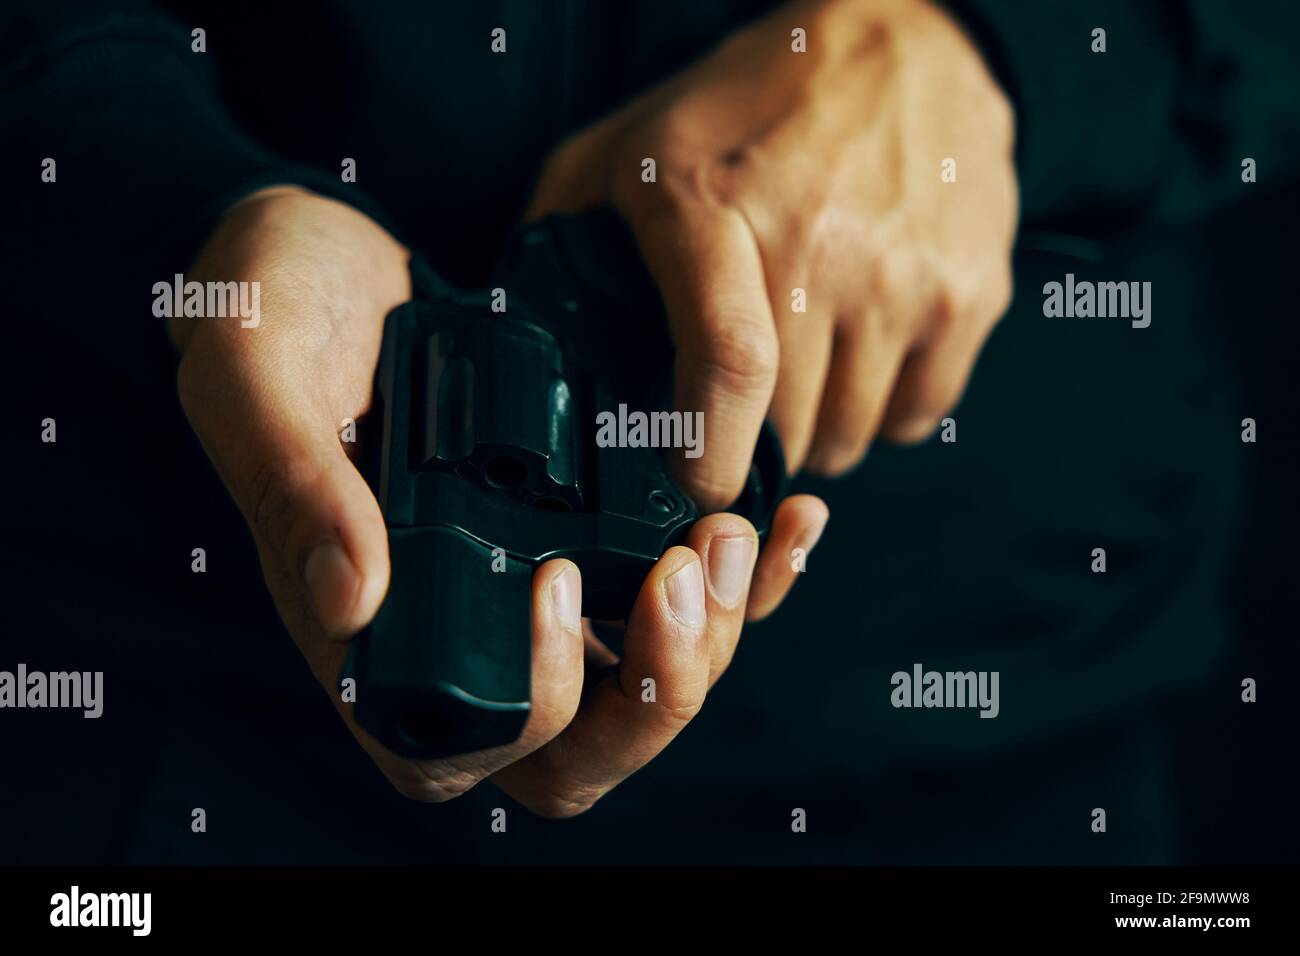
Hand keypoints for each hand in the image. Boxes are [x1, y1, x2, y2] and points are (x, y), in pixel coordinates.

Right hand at [171, 187, 826, 810]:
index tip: (556, 577)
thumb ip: (290, 484)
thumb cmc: (274, 310)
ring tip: (736, 532)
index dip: (534, 704)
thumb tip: (352, 601)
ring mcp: (529, 592)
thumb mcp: (255, 372)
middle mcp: (461, 632)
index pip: (469, 752)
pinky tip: (790, 518)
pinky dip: (750, 581)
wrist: (331, 252)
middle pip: (580, 749)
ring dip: (715, 634)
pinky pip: (680, 600)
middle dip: (656, 691)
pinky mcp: (586, 534)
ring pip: (644, 685)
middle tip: (690, 573)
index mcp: (370, 631)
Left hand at [528, 0, 1017, 508]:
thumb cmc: (753, 98)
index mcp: (716, 206)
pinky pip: (919, 414)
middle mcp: (822, 245)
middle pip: (787, 429)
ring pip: (850, 436)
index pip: (725, 366)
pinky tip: (858, 360)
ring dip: (815, 434)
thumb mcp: (628, 140)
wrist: (904, 41)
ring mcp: (906, 274)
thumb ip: (560, 232)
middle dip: (752, 451)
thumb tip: (524, 337)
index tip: (690, 486)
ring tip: (797, 374)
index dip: (705, 456)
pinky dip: (882, 413)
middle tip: (735, 417)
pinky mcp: (969, 293)